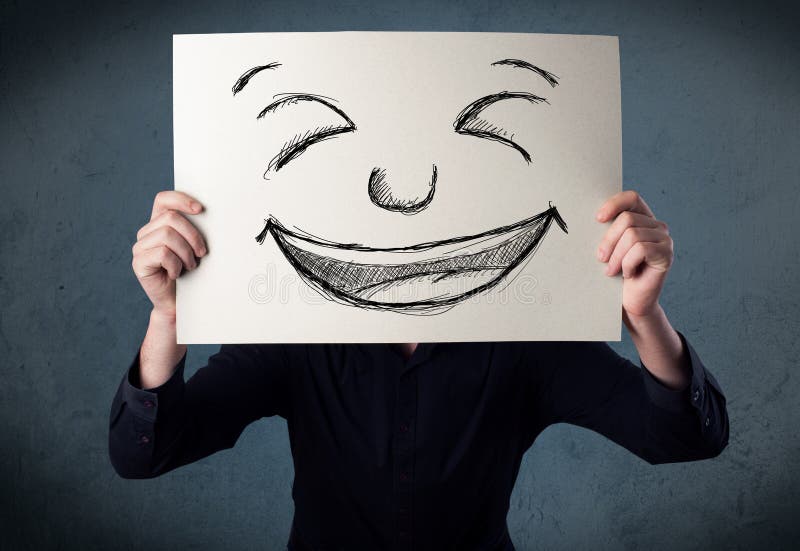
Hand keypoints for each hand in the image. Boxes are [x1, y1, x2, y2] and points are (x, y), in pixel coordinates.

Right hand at [131, 191, 206, 316]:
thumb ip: (194, 229)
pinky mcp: (138, 263)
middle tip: (202, 253)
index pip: (163, 199)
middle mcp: (146, 233)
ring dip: (186, 253)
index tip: (201, 210)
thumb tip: (205, 213)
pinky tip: (176, 274)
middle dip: (193, 235)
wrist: (179, 303)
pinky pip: (163, 254)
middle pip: (171, 218)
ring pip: (168, 235)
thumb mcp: (194, 247)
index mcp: (159, 224)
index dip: (181, 199)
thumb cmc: (190, 274)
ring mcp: (140, 247)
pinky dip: (176, 265)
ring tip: (190, 266)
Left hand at [596, 190, 672, 317]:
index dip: (614, 204)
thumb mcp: (609, 248)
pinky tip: (628, 273)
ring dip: (616, 256)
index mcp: (642, 219)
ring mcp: (664, 239)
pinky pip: (641, 250)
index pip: (632, 198)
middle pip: (627, 219)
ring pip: (632, 235)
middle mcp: (656, 226)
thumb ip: (607, 231)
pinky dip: (628, 263)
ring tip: (612, 271)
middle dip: (608, 240)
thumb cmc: (616, 274)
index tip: (598, 219)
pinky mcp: (667, 254)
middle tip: (600, 259)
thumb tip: (594, 218)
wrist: (631, 301)